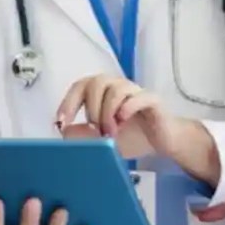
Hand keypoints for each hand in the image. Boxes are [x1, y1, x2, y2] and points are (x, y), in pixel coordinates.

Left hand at [55, 75, 183, 158]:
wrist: (163, 142)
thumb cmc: (132, 137)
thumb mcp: (102, 140)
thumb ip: (84, 135)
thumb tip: (65, 132)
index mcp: (102, 92)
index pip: (80, 86)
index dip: (68, 102)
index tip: (61, 121)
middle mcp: (117, 86)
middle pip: (97, 82)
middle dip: (91, 108)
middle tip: (94, 129)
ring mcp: (135, 91)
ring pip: (116, 88)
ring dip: (108, 112)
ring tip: (110, 132)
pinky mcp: (152, 100)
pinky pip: (138, 96)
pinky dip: (127, 108)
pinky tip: (123, 121)